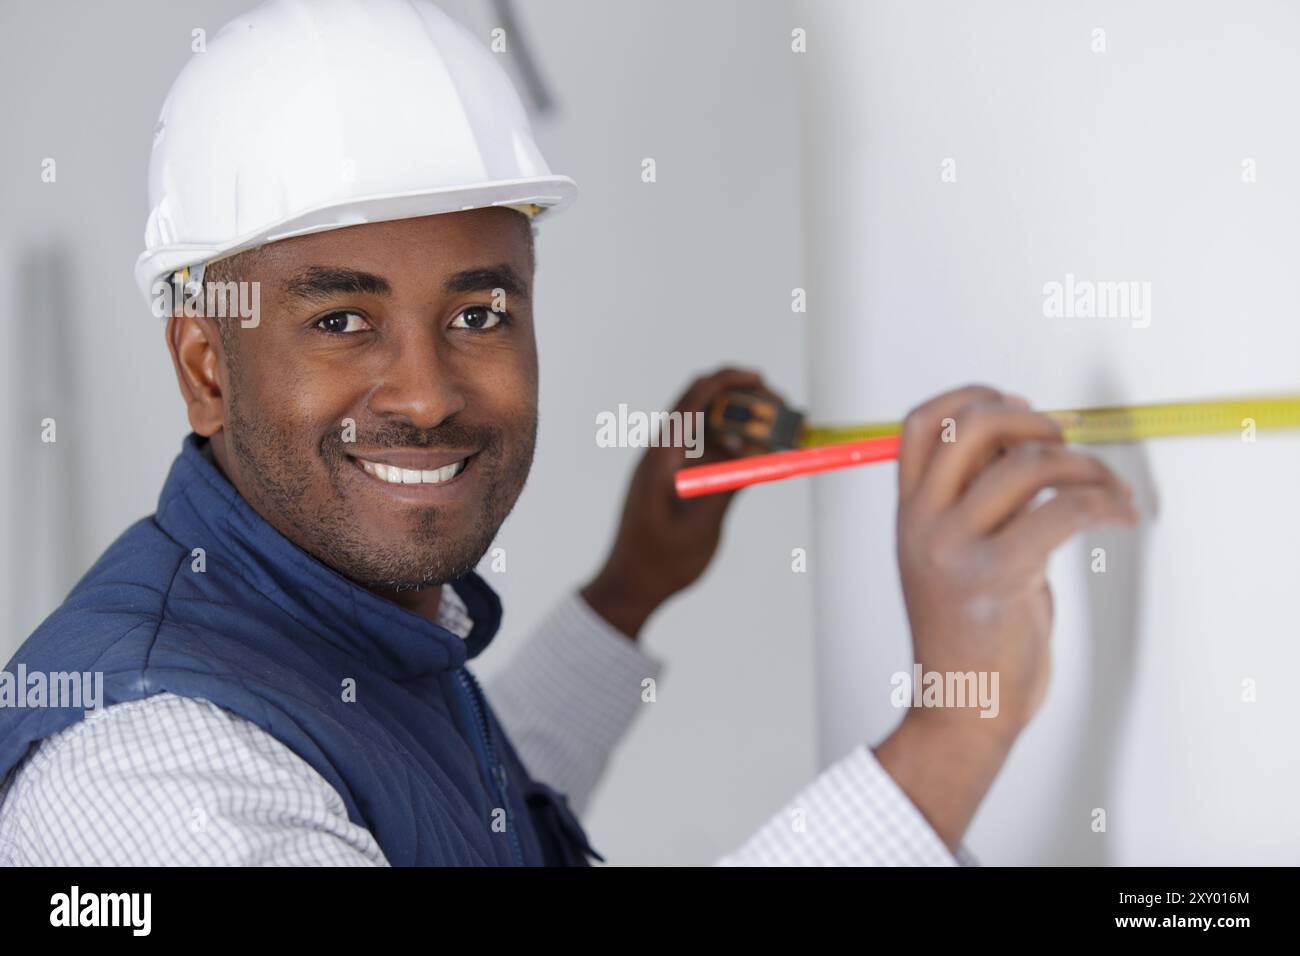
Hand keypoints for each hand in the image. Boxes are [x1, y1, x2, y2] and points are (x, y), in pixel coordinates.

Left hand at [581, 367, 784, 638]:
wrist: (630, 587)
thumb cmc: (661, 561)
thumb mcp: (703, 524)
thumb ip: (732, 483)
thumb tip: (766, 451)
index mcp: (663, 456)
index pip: (695, 398)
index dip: (728, 379)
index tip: (762, 378)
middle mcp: (664, 452)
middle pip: (704, 405)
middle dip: (744, 399)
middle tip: (782, 410)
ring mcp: (671, 465)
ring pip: (709, 428)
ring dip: (743, 424)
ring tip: (779, 433)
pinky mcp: (679, 480)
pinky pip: (709, 452)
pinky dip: (736, 448)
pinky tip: (761, 458)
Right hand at [874, 384, 1137, 849]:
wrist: (961, 709)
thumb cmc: (968, 636)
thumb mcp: (952, 555)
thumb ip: (976, 499)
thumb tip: (1023, 439)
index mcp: (907, 514)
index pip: (920, 424)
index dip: (971, 396)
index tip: (1017, 405)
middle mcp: (922, 523)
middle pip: (973, 425)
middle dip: (1033, 419)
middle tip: (1065, 443)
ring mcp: (954, 548)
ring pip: (1027, 463)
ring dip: (1085, 465)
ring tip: (1107, 488)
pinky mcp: (998, 576)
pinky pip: (1063, 510)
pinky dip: (1105, 503)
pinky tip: (1120, 516)